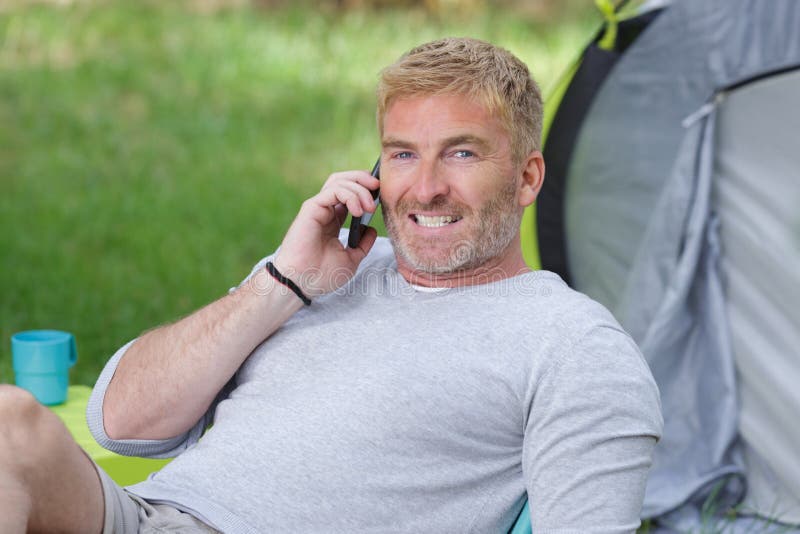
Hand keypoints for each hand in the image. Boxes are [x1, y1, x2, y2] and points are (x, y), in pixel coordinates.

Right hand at [272, 169, 379, 296]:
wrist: (303, 284)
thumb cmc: (321, 275)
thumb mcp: (351, 259)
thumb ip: (362, 244)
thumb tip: (371, 229)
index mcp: (333, 220)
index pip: (350, 193)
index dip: (367, 189)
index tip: (382, 196)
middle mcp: (325, 211)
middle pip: (344, 180)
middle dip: (364, 180)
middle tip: (379, 188)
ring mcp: (317, 208)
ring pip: (339, 181)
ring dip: (359, 188)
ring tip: (370, 206)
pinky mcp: (311, 208)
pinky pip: (333, 191)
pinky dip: (350, 196)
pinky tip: (358, 211)